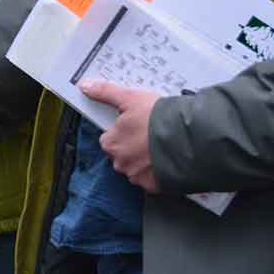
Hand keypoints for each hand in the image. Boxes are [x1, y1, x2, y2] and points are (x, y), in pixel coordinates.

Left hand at [80, 79, 161, 193]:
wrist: (189, 139)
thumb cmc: (158, 118)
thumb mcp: (130, 98)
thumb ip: (106, 93)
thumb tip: (85, 86)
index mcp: (110, 143)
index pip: (110, 138)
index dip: (124, 131)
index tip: (137, 126)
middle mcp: (120, 163)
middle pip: (123, 154)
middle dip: (134, 147)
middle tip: (151, 135)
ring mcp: (138, 176)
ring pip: (138, 168)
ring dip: (147, 160)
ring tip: (163, 146)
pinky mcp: (155, 186)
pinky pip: (154, 179)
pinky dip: (159, 172)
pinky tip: (169, 159)